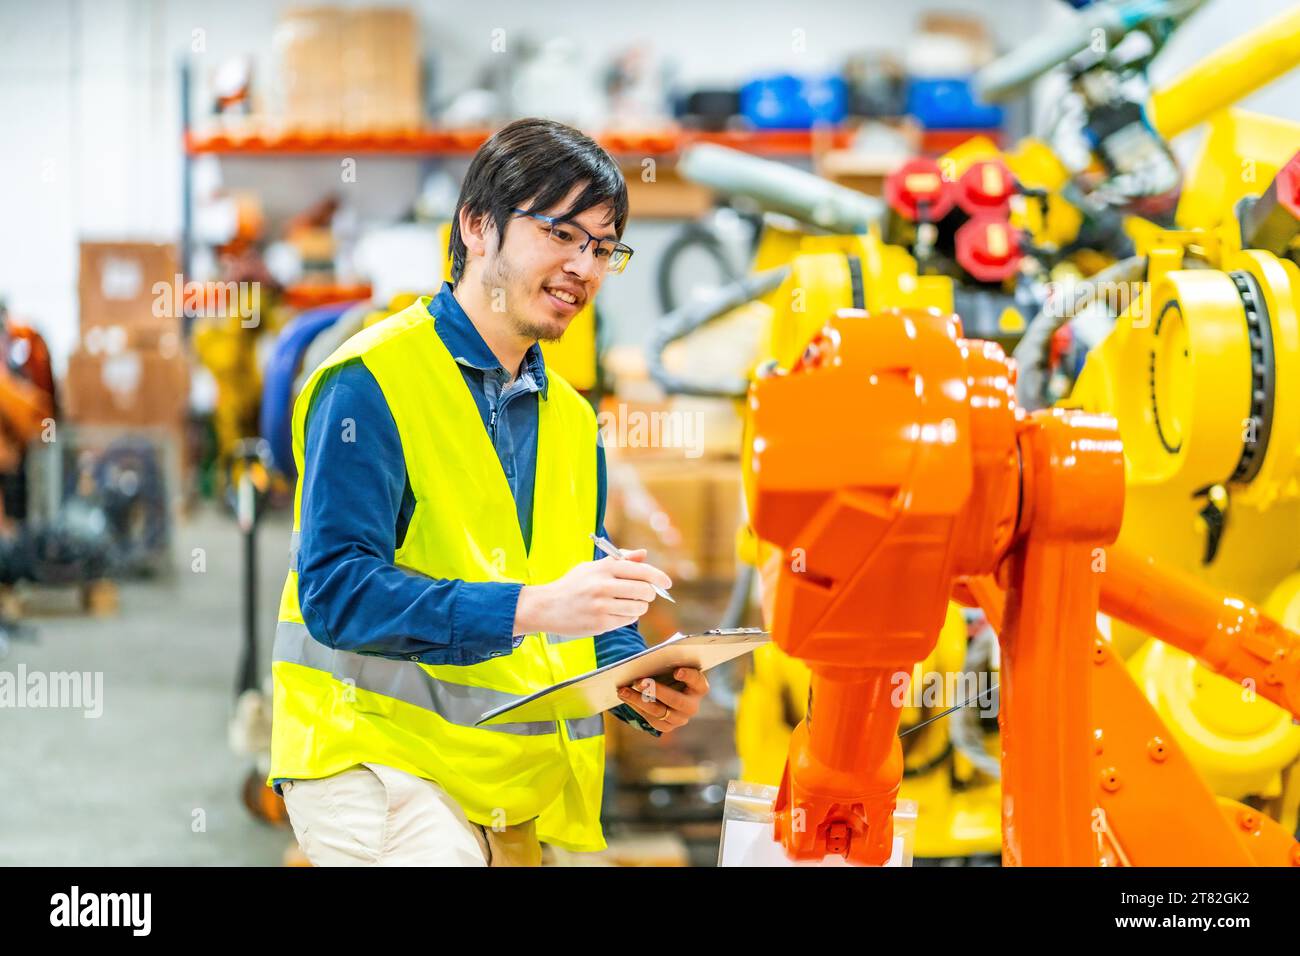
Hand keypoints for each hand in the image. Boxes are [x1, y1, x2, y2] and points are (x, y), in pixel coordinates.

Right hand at [513, 549, 671, 637]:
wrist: (547, 607)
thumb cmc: (572, 585)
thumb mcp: (592, 567)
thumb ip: (619, 560)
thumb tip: (644, 554)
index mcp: (603, 569)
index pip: (641, 571)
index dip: (659, 577)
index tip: (668, 582)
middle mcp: (604, 586)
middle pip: (644, 590)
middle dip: (649, 593)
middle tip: (644, 594)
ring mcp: (602, 606)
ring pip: (639, 607)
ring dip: (639, 606)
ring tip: (626, 603)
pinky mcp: (601, 623)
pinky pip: (628, 620)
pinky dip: (628, 616)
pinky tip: (615, 612)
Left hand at [617, 667, 708, 732]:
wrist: (670, 690)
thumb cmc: (672, 672)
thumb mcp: (675, 664)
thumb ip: (672, 659)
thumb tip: (657, 656)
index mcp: (700, 688)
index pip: (697, 681)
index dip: (688, 676)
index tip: (676, 671)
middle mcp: (692, 706)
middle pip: (675, 700)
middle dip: (656, 691)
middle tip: (639, 681)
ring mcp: (680, 719)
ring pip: (658, 711)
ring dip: (638, 700)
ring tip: (623, 690)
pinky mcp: (667, 727)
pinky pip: (649, 718)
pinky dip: (635, 706)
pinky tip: (624, 696)